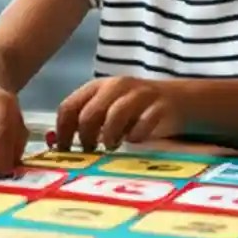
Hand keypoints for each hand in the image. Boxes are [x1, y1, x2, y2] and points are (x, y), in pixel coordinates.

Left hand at [56, 76, 183, 151]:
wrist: (178, 98)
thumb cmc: (135, 109)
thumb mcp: (108, 108)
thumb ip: (87, 121)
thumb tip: (59, 144)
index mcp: (97, 86)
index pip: (69, 106)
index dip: (63, 131)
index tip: (63, 150)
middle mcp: (116, 86)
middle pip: (89, 113)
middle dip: (85, 137)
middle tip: (90, 150)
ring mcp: (139, 94)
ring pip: (114, 115)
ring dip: (109, 137)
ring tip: (111, 146)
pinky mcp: (160, 105)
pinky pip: (142, 124)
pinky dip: (135, 136)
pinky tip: (134, 139)